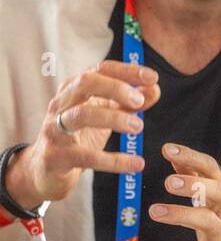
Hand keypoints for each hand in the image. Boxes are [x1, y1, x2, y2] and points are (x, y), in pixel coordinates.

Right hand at [5, 61, 160, 208]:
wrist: (46, 171)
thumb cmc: (80, 137)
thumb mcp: (106, 116)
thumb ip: (130, 103)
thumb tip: (154, 89)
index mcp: (75, 90)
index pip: (100, 70)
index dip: (127, 71)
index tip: (152, 77)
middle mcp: (61, 104)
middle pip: (85, 83)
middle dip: (115, 88)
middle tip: (139, 102)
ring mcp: (54, 129)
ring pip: (81, 115)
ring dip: (114, 118)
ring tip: (138, 127)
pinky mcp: (54, 156)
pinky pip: (85, 156)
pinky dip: (113, 160)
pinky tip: (136, 163)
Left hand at [138, 143, 220, 240]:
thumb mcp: (215, 206)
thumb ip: (196, 183)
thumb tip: (176, 158)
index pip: (212, 171)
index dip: (192, 158)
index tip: (168, 149)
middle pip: (219, 192)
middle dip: (196, 184)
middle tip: (169, 181)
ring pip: (208, 222)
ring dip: (181, 215)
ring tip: (154, 211)